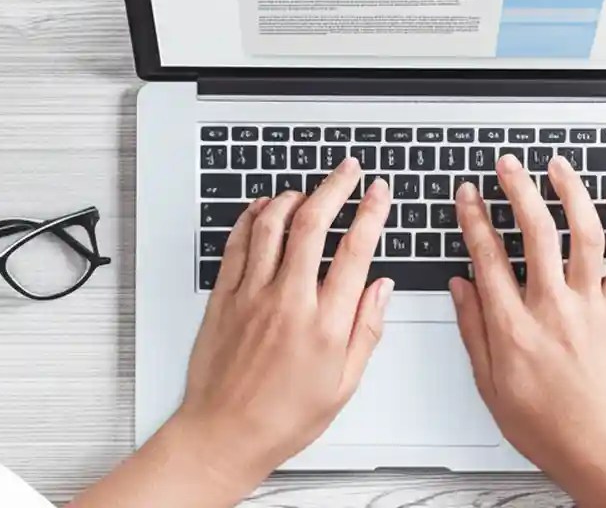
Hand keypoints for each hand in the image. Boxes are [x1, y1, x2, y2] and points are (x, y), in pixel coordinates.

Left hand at [70, 158, 392, 507]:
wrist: (224, 434)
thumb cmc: (283, 418)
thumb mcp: (343, 383)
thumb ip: (366, 330)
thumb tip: (381, 288)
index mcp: (325, 325)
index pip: (355, 250)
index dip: (371, 213)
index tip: (379, 193)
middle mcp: (288, 302)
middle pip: (314, 224)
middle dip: (335, 187)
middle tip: (348, 171)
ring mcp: (252, 296)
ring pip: (272, 225)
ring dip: (293, 197)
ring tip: (308, 189)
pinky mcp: (224, 298)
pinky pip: (237, 244)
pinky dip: (251, 218)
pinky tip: (263, 208)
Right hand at [450, 154, 605, 497]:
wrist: (600, 447)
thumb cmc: (546, 425)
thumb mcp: (488, 384)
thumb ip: (473, 330)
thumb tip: (460, 286)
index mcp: (513, 328)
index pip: (488, 257)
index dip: (475, 219)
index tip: (468, 196)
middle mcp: (552, 308)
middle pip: (535, 233)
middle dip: (518, 190)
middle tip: (507, 166)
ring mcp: (589, 306)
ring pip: (583, 235)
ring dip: (570, 193)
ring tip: (557, 166)